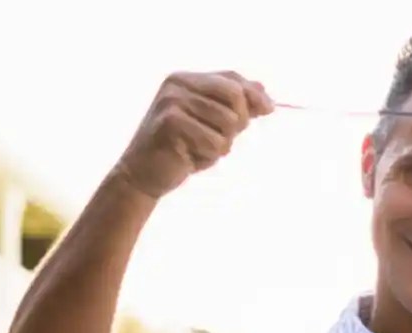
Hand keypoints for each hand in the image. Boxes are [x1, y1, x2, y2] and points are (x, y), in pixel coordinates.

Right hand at [113, 71, 273, 199]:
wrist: (142, 174)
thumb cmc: (180, 148)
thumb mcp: (209, 124)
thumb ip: (232, 105)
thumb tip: (264, 89)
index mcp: (185, 78)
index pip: (232, 78)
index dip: (255, 94)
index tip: (270, 110)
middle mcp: (177, 84)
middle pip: (235, 97)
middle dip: (239, 122)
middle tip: (222, 139)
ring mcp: (172, 102)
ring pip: (229, 123)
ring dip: (223, 144)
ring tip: (200, 149)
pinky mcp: (171, 124)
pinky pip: (216, 142)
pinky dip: (210, 156)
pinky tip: (191, 158)